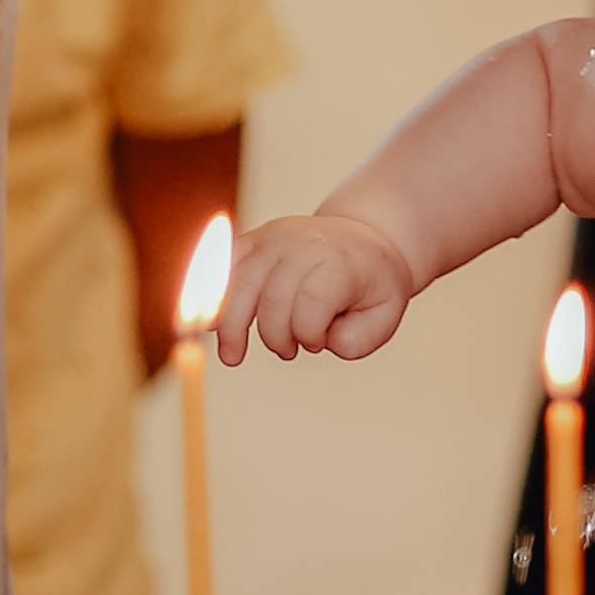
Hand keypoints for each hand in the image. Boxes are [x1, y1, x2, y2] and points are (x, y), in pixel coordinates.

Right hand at [217, 214, 416, 362]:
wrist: (363, 239)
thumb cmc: (371, 284)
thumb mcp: (387, 314)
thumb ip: (358, 339)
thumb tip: (318, 340)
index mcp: (340, 261)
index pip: (312, 300)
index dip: (310, 334)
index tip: (319, 344)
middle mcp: (303, 244)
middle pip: (272, 296)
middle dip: (275, 336)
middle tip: (289, 352)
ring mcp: (273, 238)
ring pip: (238, 282)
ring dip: (231, 325)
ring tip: (233, 356)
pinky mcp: (252, 240)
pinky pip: (220, 265)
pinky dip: (210, 294)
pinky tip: (207, 323)